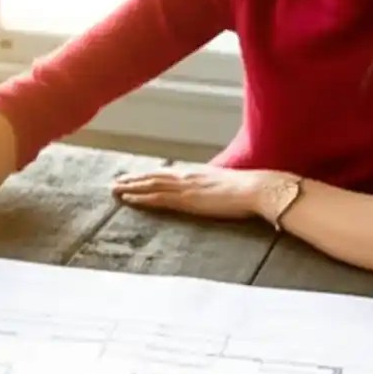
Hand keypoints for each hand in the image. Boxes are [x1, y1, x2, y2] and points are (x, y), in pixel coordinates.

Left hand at [112, 167, 276, 219]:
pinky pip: (158, 198)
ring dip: (131, 186)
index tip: (136, 177)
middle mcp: (188, 177)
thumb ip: (218, 190)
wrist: (257, 189)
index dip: (150, 176)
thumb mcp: (230, 188)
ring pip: (151, 185)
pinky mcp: (187, 199)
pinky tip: (128, 198)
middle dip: (134, 179)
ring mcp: (186, 187)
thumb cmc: (250, 191)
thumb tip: (216, 195)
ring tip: (114, 188)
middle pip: (154, 176)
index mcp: (198, 174)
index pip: (168, 174)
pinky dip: (140, 197)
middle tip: (115, 182)